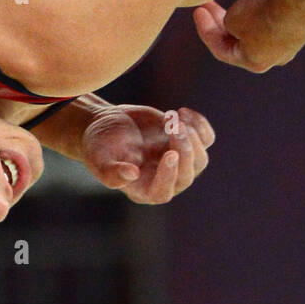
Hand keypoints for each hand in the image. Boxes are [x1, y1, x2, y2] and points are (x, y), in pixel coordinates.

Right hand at [79, 104, 213, 203]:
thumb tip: (132, 175)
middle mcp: (166, 181)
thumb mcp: (98, 160)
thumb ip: (111, 173)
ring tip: (172, 116)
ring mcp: (180, 163)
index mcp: (144, 191)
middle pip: (187, 175)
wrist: (109, 126)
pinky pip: (206, 139)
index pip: (163, 192)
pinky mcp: (187, 144)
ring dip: (192, 135)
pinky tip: (183, 112)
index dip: (169, 175)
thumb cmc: (99, 146)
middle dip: (183, 148)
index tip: (170, 153)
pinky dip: (199, 125)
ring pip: (200, 158)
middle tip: (172, 123)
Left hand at [193, 0, 304, 72]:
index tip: (198, 10)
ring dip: (249, 3)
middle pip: (245, 38)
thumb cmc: (264, 12)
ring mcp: (295, 35)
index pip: (223, 50)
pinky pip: (285, 1)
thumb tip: (239, 18)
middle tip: (209, 2)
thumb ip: (231, 21)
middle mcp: (278, 53)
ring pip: (265, 19)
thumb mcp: (234, 18)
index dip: (206, 30)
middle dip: (225, 18)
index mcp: (256, 61)